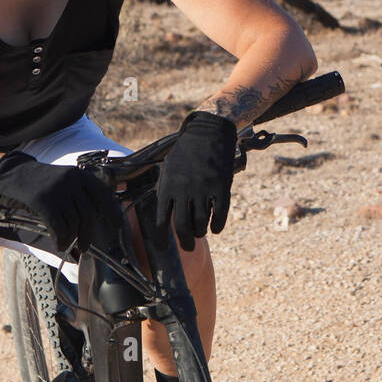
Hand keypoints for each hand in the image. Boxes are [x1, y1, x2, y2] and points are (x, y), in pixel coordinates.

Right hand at [0, 151, 123, 253]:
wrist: (13, 174)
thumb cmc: (42, 183)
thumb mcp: (65, 180)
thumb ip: (81, 193)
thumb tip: (98, 216)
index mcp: (80, 175)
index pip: (102, 195)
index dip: (112, 212)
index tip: (118, 226)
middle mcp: (71, 180)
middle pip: (88, 214)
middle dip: (88, 234)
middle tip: (85, 247)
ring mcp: (57, 190)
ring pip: (73, 222)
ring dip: (71, 238)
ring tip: (66, 244)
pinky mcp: (43, 201)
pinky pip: (58, 226)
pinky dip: (59, 238)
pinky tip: (58, 244)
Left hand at [155, 111, 239, 251]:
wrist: (209, 132)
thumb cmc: (186, 152)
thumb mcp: (168, 169)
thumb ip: (164, 191)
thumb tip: (162, 215)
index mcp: (168, 187)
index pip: (161, 222)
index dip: (162, 240)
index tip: (164, 249)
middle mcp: (184, 190)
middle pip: (182, 227)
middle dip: (185, 242)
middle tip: (188, 246)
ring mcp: (204, 189)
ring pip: (201, 223)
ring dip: (200, 232)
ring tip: (200, 233)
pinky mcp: (221, 187)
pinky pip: (220, 214)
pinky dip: (218, 226)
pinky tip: (216, 228)